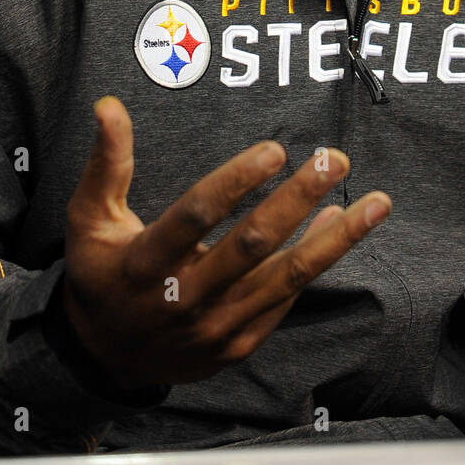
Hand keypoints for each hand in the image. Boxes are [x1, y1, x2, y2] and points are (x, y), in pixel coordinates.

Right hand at [61, 96, 390, 390]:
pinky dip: (317, 259)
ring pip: (285, 277)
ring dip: (335, 238)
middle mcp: (184, 299)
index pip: (195, 216)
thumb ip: (106, 164)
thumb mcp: (89, 220)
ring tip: (376, 202)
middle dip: (297, 199)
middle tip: (332, 159)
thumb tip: (109, 105)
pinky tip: (342, 222)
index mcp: (145, 263)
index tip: (273, 150)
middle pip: (251, 246)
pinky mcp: (240, 343)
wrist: (106, 360)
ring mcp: (216, 327)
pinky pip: (286, 297)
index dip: (235, 183)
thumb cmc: (101, 275)